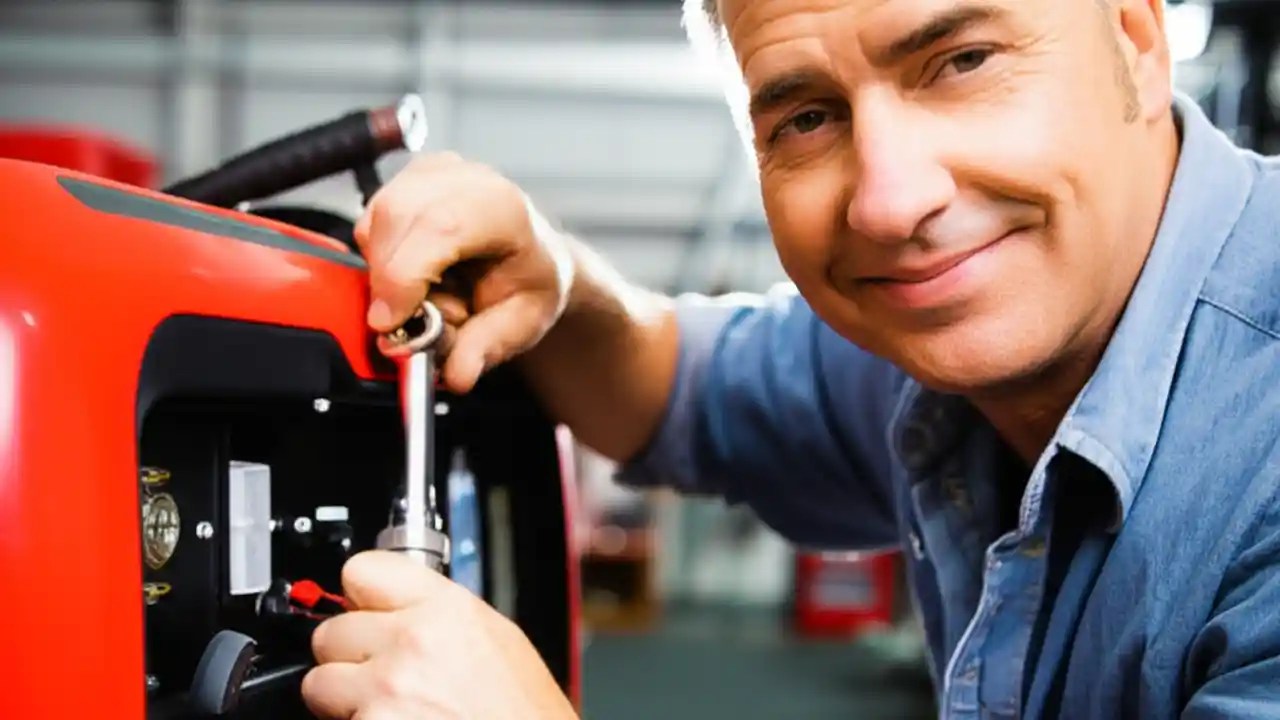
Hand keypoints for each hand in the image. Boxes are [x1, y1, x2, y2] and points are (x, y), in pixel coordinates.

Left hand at [301, 551, 577, 719]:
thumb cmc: (523, 714)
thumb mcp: (497, 640)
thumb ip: (438, 614)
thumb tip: (392, 605)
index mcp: (446, 609)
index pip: (361, 570)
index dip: (361, 596)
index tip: (366, 609)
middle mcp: (411, 643)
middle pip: (330, 630)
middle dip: (350, 655)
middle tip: (384, 674)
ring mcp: (384, 693)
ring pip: (318, 683)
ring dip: (344, 698)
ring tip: (389, 708)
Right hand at [356, 152, 573, 393]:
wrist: (531, 254)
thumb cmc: (528, 281)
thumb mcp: (523, 323)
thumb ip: (487, 347)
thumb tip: (457, 374)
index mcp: (505, 208)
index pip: (441, 227)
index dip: (404, 276)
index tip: (390, 323)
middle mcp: (466, 179)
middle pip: (396, 219)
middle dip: (389, 281)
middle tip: (409, 322)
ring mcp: (433, 173)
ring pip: (374, 223)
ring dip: (386, 272)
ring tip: (428, 293)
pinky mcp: (406, 179)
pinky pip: (369, 223)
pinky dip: (382, 258)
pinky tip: (417, 270)